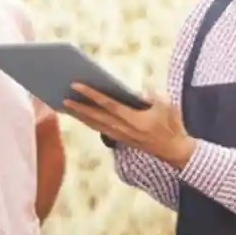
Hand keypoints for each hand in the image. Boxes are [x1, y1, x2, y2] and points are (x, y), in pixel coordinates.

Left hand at [64, 83, 195, 168]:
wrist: (174, 150)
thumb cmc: (171, 124)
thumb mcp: (167, 105)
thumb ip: (151, 96)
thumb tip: (135, 93)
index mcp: (134, 120)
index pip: (108, 104)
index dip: (91, 94)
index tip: (77, 84)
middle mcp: (123, 129)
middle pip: (95, 117)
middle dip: (78, 107)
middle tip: (61, 96)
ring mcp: (120, 136)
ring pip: (94, 125)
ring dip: (79, 115)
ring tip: (64, 105)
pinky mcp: (120, 139)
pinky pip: (100, 129)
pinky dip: (88, 122)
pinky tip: (79, 115)